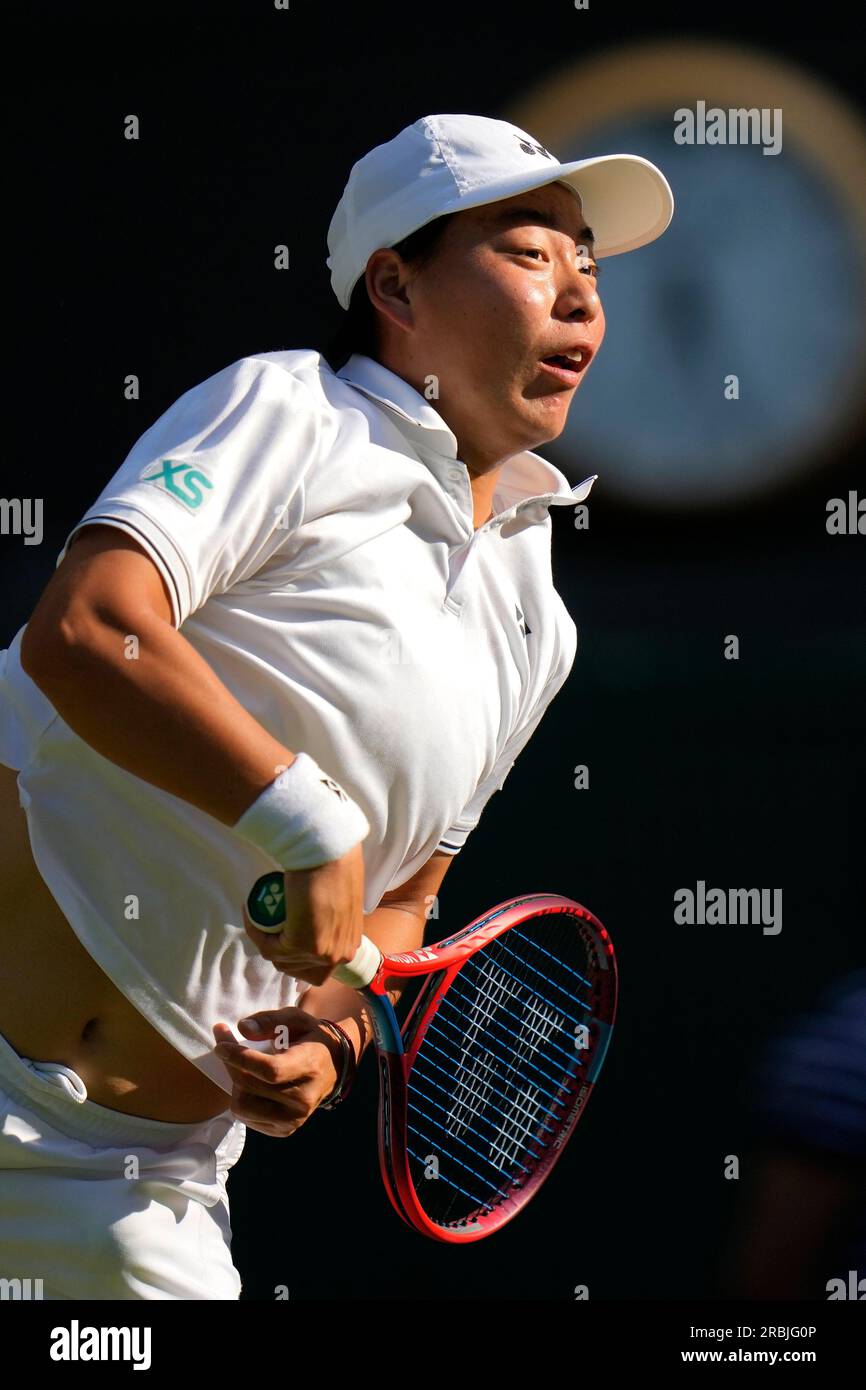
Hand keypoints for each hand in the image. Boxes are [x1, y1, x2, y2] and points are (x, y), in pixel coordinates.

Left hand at [212, 1010, 343, 1136]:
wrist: (334, 1066)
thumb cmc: (310, 1039)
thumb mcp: (295, 1019)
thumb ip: (269, 1020)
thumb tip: (242, 1028)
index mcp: (309, 1067)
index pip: (269, 1070)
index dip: (240, 1058)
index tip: (221, 1044)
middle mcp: (303, 1099)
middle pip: (251, 1086)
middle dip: (231, 1063)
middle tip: (224, 1045)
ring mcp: (294, 1119)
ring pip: (243, 1106)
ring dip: (235, 1084)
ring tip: (243, 1069)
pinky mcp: (284, 1130)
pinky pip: (246, 1118)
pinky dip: (242, 1099)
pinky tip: (252, 1084)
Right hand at [242, 842, 365, 986]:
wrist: (328, 854)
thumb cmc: (334, 869)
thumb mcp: (338, 906)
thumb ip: (330, 924)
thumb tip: (314, 927)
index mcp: (349, 947)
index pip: (317, 971)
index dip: (295, 957)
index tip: (281, 937)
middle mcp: (339, 956)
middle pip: (297, 969)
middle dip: (278, 952)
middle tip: (267, 927)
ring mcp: (321, 953)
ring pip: (280, 960)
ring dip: (265, 940)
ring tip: (258, 916)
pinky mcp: (301, 945)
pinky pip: (269, 947)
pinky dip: (256, 932)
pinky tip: (251, 914)